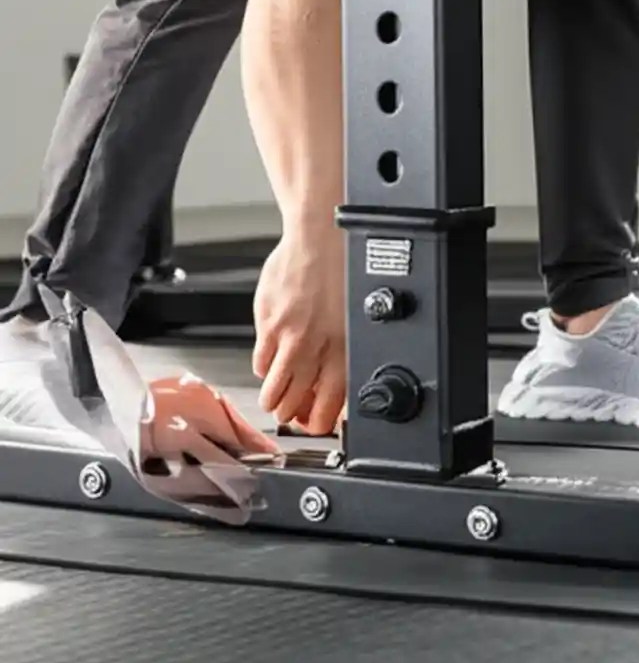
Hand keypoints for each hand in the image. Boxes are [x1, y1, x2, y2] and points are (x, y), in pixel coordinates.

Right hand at [252, 230, 346, 434]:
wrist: (319, 237)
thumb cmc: (340, 271)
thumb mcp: (354, 318)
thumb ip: (342, 351)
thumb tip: (334, 380)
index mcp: (344, 348)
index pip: (331, 404)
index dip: (320, 422)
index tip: (316, 425)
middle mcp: (317, 346)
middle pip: (297, 402)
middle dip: (293, 415)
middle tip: (292, 415)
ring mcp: (289, 336)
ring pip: (274, 388)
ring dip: (274, 400)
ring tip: (276, 400)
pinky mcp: (267, 324)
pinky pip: (260, 362)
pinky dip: (263, 370)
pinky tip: (270, 366)